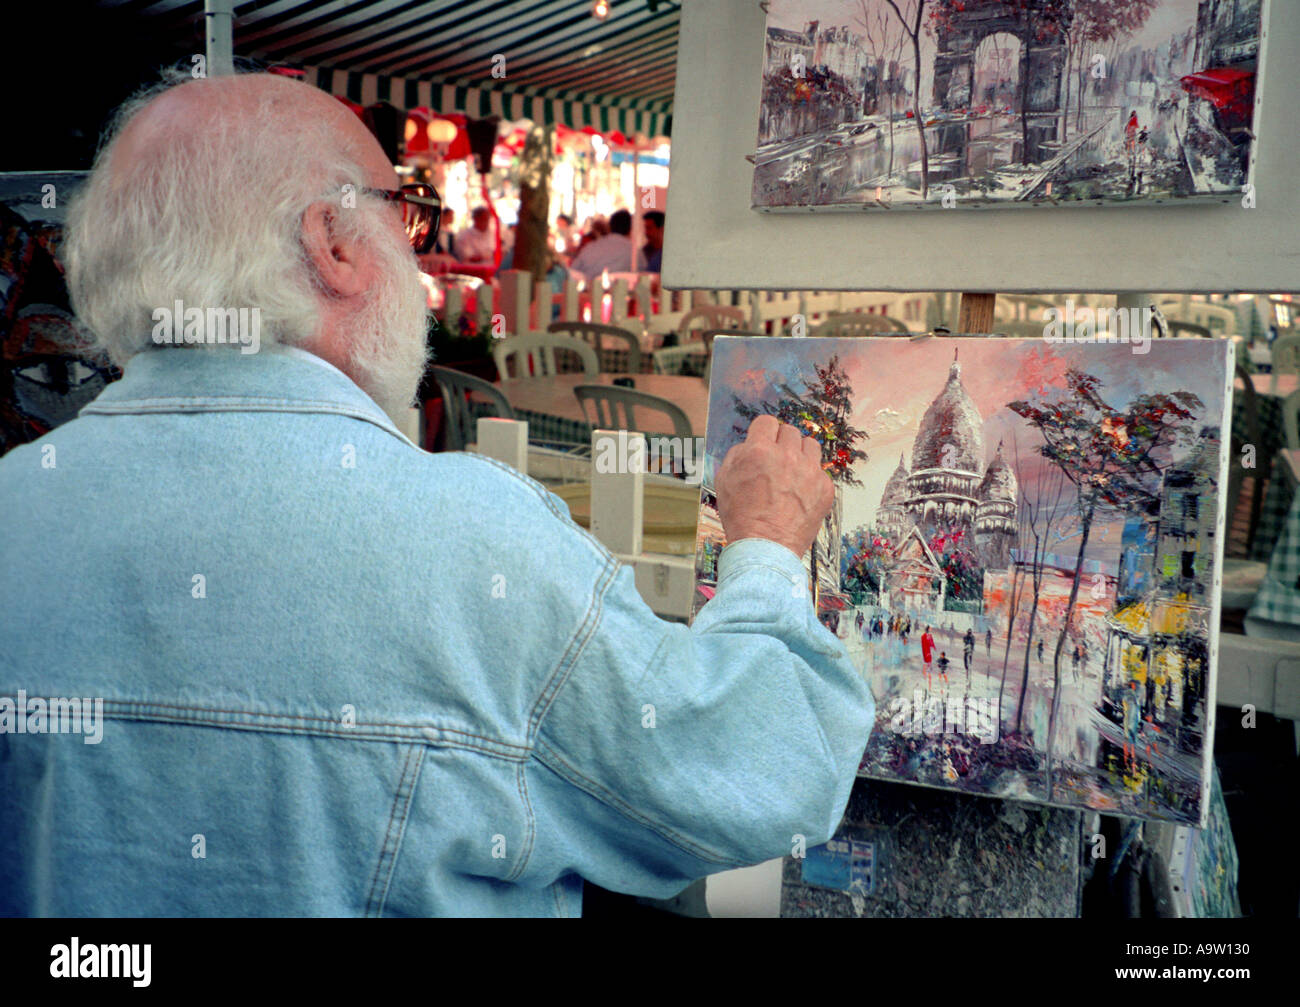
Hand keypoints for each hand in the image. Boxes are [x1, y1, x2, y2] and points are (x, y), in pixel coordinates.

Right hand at [715, 414, 834, 558]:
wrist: (765, 547)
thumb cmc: (742, 517)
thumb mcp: (724, 480)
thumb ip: (737, 454)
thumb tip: (749, 444)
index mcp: (759, 451)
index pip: (767, 422)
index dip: (763, 432)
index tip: (764, 440)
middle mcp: (787, 456)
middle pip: (790, 431)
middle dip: (781, 443)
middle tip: (775, 460)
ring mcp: (809, 471)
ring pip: (810, 445)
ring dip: (800, 453)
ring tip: (791, 470)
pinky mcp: (824, 487)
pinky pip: (820, 470)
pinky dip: (810, 478)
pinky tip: (799, 492)